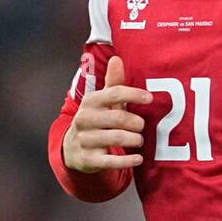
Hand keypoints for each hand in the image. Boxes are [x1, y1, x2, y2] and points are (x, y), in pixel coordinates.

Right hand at [63, 54, 151, 173]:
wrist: (72, 148)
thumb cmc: (96, 119)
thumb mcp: (102, 101)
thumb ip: (113, 82)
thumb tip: (117, 58)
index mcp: (90, 101)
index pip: (114, 93)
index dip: (133, 94)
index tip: (149, 98)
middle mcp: (84, 119)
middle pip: (118, 118)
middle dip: (136, 122)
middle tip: (141, 125)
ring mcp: (84, 140)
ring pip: (117, 138)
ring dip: (134, 139)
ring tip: (139, 139)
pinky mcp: (87, 159)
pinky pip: (110, 161)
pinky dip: (127, 161)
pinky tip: (138, 158)